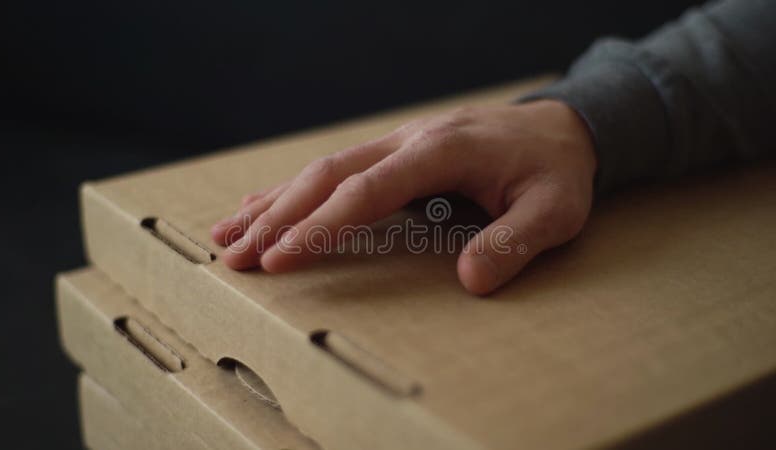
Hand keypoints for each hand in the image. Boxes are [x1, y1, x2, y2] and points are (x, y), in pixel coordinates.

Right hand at [211, 100, 595, 294]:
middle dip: (277, 216)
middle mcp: (408, 141)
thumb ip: (514, 242)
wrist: (560, 127)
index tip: (282, 256)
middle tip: (234, 254)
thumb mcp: (554, 209)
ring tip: (227, 233)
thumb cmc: (555, 170)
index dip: (321, 225)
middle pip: (327, 176)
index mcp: (440, 151)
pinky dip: (295, 189)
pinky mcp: (394, 151)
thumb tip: (470, 280)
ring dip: (273, 202)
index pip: (367, 191)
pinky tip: (265, 204)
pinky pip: (336, 169)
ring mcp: (397, 142)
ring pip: (321, 169)